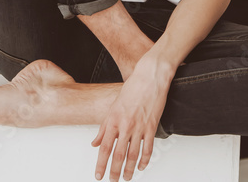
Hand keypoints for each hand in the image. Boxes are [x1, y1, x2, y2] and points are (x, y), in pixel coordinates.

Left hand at [92, 56, 174, 180]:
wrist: (150, 77)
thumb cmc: (133, 89)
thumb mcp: (113, 107)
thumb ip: (104, 127)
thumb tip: (95, 143)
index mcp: (113, 120)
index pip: (105, 148)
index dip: (101, 164)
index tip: (98, 175)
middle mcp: (125, 125)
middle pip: (118, 154)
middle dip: (114, 171)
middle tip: (112, 181)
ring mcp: (139, 126)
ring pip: (133, 154)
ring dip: (129, 169)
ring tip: (126, 178)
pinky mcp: (152, 125)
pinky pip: (148, 147)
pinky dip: (145, 159)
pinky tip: (141, 166)